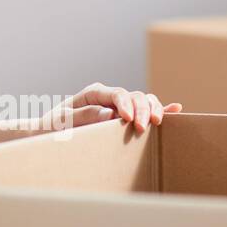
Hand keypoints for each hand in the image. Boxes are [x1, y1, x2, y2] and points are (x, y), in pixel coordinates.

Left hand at [42, 83, 182, 134]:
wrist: (50, 133)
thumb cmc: (53, 127)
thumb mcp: (63, 121)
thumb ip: (84, 116)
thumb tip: (110, 114)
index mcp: (94, 93)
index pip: (117, 94)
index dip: (126, 105)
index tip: (128, 120)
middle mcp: (110, 97)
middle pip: (134, 96)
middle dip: (142, 110)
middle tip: (142, 129)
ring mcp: (120, 106)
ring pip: (144, 101)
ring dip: (154, 110)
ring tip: (156, 124)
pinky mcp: (126, 117)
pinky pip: (146, 111)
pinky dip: (161, 109)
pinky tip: (176, 109)